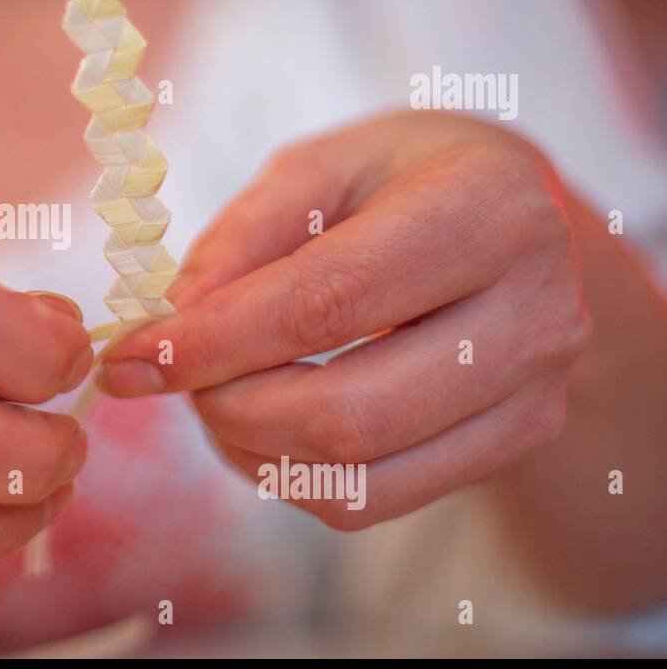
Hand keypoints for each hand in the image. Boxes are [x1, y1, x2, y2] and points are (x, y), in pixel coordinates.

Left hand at [98, 112, 592, 529]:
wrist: (513, 221)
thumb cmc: (400, 179)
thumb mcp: (319, 167)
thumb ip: (243, 236)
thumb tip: (173, 321)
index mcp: (487, 209)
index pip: (328, 302)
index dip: (215, 341)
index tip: (129, 357)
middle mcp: (537, 309)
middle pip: (348, 412)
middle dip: (226, 407)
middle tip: (166, 377)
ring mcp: (537, 389)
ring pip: (358, 473)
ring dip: (250, 449)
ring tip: (209, 396)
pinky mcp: (517, 440)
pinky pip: (376, 501)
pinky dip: (291, 477)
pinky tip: (260, 427)